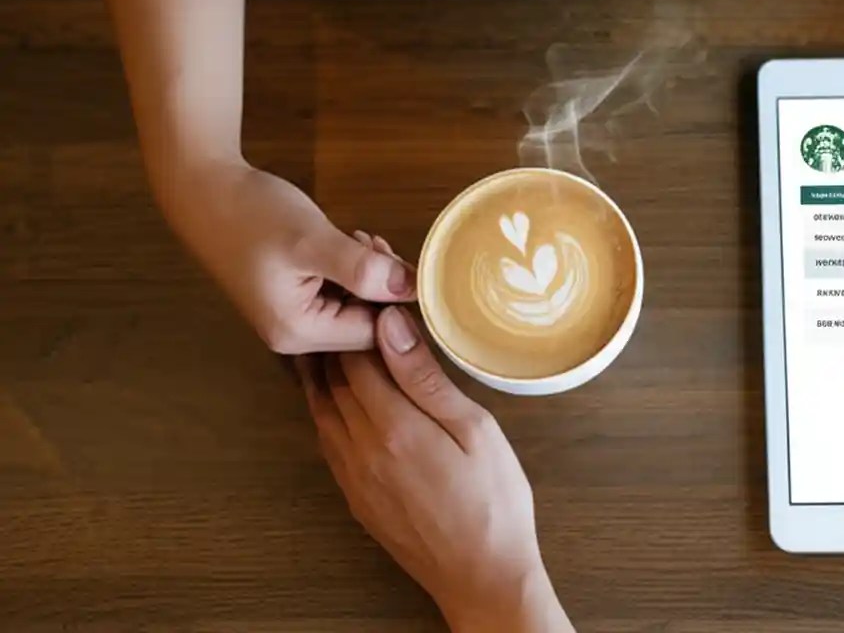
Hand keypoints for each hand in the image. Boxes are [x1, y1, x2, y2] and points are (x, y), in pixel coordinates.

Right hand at [163, 157, 415, 352]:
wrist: (204, 188)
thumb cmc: (253, 214)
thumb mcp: (313, 240)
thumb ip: (363, 270)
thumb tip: (412, 289)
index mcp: (298, 333)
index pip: (374, 337)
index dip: (393, 300)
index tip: (391, 259)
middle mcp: (294, 336)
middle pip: (366, 324)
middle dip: (380, 286)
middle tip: (373, 244)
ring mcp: (292, 317)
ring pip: (356, 306)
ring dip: (369, 274)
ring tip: (358, 238)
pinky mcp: (293, 296)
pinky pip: (339, 293)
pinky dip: (351, 270)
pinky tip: (348, 243)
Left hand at [299, 307, 572, 632]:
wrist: (481, 576)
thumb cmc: (493, 502)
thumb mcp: (475, 431)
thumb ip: (426, 379)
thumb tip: (390, 327)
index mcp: (393, 426)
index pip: (357, 356)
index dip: (358, 319)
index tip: (367, 294)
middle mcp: (360, 448)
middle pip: (332, 380)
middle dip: (337, 339)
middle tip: (346, 305)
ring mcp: (352, 475)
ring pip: (322, 409)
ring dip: (324, 372)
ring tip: (331, 338)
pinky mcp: (354, 496)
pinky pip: (327, 439)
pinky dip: (327, 407)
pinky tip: (339, 396)